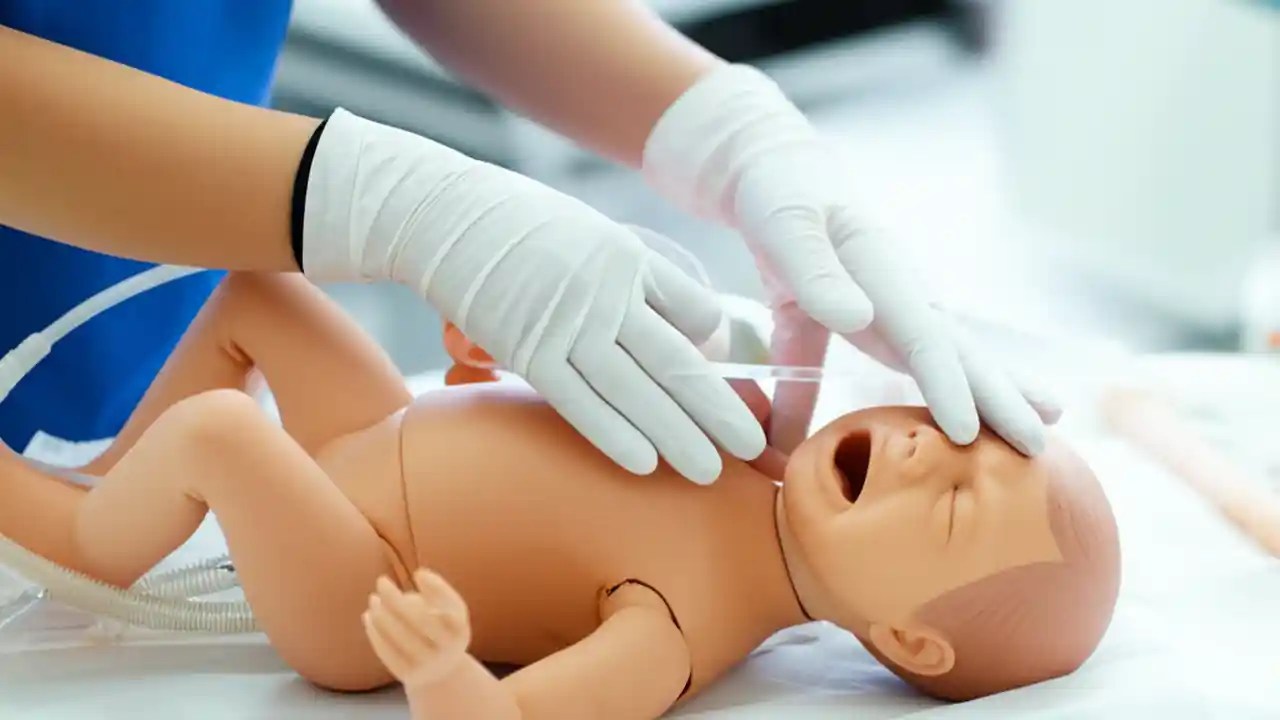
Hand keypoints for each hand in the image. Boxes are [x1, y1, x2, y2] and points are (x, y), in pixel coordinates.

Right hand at [301, 109, 764, 482]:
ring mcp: (568, 322)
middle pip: (676, 361)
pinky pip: (578, 401)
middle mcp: (608, 292)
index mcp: (629, 257)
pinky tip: (645, 463)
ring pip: (635, 390)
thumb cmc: (517, 225)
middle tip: (753, 447)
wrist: (443, 214)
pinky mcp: (527, 349)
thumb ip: (633, 274)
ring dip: (676, 433)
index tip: (739, 382)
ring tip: (710, 469)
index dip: (718, 350)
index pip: (694, 309)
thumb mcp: (589, 232)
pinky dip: (613, 434)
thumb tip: (683, 323)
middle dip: (718, 407)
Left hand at [363, 570, 471, 688]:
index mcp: (459, 632)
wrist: (442, 671)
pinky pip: (387, 653)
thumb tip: (420, 574)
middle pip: (418, 622)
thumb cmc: (445, 628)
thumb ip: (439, 589)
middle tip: (381, 581)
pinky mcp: (408, 676)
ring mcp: (426, 666)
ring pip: (398, 638)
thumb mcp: (451, 608)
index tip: (417, 573)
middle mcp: (445, 652)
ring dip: (382, 615)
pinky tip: (369, 616)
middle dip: (396, 599)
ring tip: (373, 598)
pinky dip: (375, 633)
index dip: (435, 590)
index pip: (447, 608)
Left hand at [643, 65, 1058, 454]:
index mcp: (884, 270)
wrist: (773, 172)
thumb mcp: (786, 226)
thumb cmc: (779, 194)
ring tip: (1037, 432)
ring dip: (986, 397)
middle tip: (1041, 446)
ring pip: (944, 362)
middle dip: (1000, 399)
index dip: (949, 386)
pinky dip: (918, 398)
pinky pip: (893, 367)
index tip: (969, 433)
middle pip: (957, 353)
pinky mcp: (864, 324)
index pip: (925, 338)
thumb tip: (860, 321)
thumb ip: (816, 272)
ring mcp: (888, 309)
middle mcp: (899, 293)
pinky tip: (939, 434)